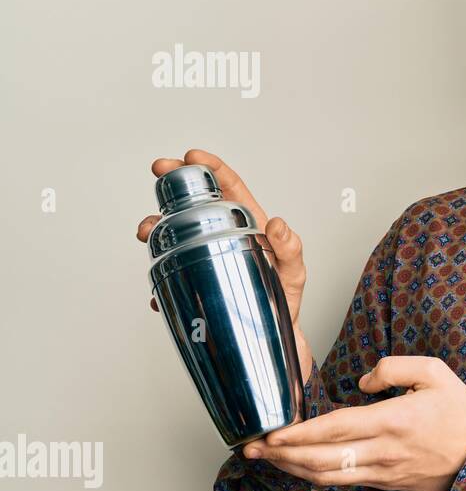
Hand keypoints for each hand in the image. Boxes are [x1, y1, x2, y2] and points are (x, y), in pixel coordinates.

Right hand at [135, 149, 311, 369]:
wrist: (272, 334)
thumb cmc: (285, 296)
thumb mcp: (294, 271)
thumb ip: (290, 248)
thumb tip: (278, 224)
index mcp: (248, 223)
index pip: (229, 186)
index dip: (211, 167)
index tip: (190, 156)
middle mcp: (223, 234)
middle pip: (195, 201)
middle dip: (174, 183)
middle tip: (158, 173)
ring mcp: (205, 254)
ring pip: (174, 231)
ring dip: (156, 225)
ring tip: (147, 231)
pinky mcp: (193, 277)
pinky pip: (170, 270)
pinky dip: (159, 275)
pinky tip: (157, 286)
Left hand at [240, 356, 465, 490]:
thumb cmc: (461, 413)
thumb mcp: (435, 372)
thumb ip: (393, 367)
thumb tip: (362, 381)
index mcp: (392, 421)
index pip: (333, 429)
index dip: (298, 434)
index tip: (270, 433)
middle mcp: (382, 451)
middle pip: (320, 460)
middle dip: (282, 456)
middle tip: (253, 450)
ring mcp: (383, 472)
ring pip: (327, 477)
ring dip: (293, 470)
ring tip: (269, 460)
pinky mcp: (387, 483)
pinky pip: (344, 482)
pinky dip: (316, 476)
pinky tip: (302, 467)